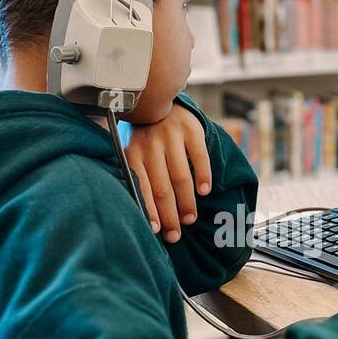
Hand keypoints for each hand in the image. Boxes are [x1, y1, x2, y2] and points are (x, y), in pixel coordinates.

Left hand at [124, 103, 212, 242]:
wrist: (158, 103)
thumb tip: (147, 217)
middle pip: (162, 187)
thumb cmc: (145, 141)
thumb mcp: (134, 154)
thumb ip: (138, 178)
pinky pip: (199, 157)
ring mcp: (171, 136)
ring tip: (190, 219)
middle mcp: (151, 144)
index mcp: (133, 153)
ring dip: (187, 201)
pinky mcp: (191, 129)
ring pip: (180, 176)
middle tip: (176, 235)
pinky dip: (203, 176)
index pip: (142, 188)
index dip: (149, 211)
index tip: (157, 231)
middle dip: (170, 215)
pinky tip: (204, 192)